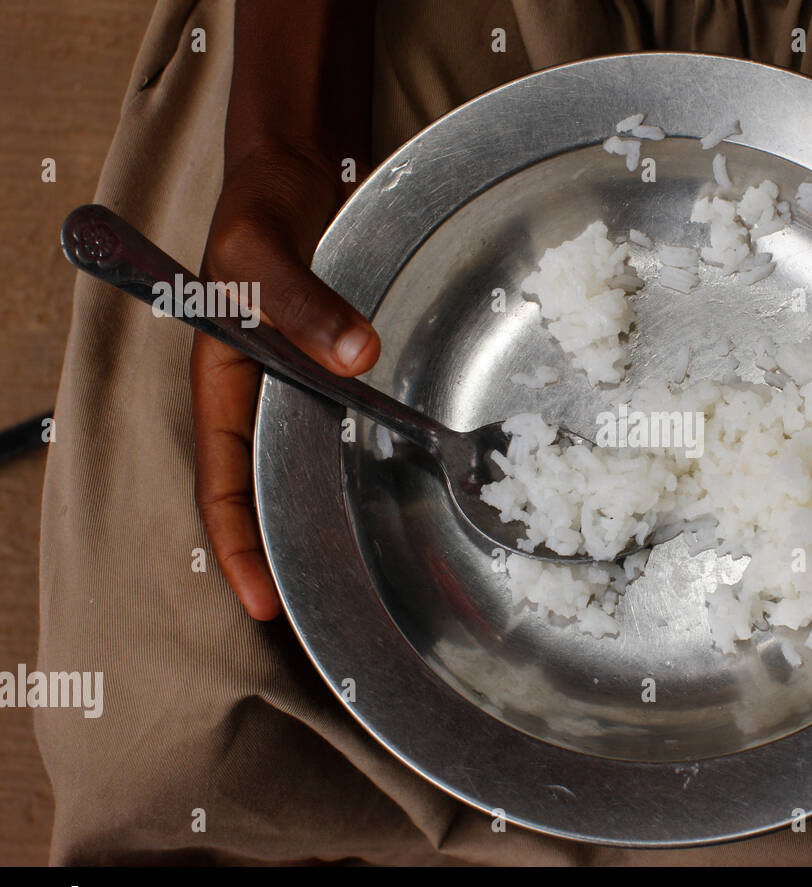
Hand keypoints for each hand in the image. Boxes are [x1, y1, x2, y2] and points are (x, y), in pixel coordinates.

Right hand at [191, 140, 378, 619]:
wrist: (293, 177)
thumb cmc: (257, 213)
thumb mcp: (263, 253)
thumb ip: (303, 305)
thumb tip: (358, 358)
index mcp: (225, 386)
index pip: (221, 482)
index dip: (236, 546)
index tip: (261, 601)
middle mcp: (265, 397)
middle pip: (271, 489)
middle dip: (294, 549)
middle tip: (336, 606)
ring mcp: (306, 387)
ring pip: (318, 463)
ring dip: (341, 509)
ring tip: (382, 565)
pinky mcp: (342, 371)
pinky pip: (357, 424)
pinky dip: (376, 455)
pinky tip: (412, 480)